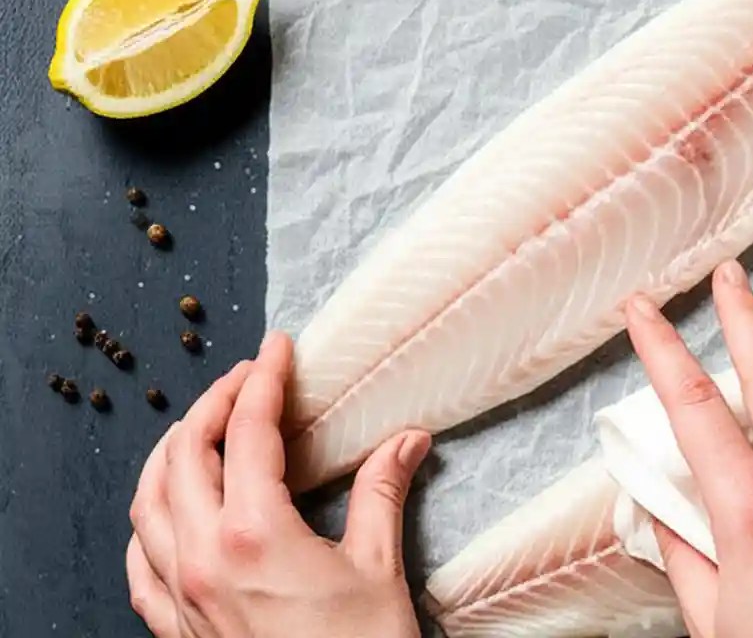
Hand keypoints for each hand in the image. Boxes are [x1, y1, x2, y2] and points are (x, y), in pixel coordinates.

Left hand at [125, 331, 432, 637]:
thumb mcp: (379, 568)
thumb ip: (383, 493)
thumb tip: (406, 441)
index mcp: (253, 534)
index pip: (249, 431)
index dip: (263, 379)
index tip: (278, 350)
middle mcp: (203, 558)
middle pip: (186, 452)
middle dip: (216, 403)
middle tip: (250, 380)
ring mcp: (181, 595)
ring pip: (148, 500)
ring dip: (173, 452)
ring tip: (204, 429)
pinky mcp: (176, 626)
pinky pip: (139, 559)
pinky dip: (149, 518)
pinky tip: (169, 511)